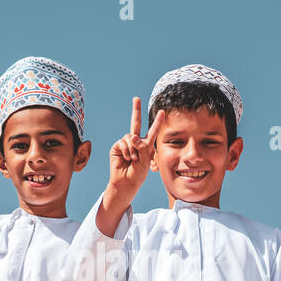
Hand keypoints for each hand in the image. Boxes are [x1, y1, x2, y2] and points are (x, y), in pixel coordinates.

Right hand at [99, 97, 161, 230]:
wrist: (127, 182)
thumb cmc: (138, 173)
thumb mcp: (145, 158)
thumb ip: (141, 145)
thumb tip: (131, 135)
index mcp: (146, 145)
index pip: (152, 131)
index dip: (157, 122)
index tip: (163, 112)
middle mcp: (135, 142)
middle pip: (136, 122)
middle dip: (136, 110)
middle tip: (136, 98)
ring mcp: (125, 144)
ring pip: (130, 136)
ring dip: (134, 149)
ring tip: (133, 159)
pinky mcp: (117, 147)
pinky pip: (123, 142)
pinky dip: (127, 150)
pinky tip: (127, 158)